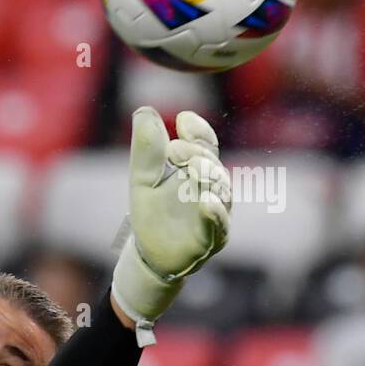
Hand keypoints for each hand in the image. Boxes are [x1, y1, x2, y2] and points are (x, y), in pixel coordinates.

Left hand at [112, 107, 232, 345]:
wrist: (150, 255)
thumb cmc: (153, 212)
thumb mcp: (143, 178)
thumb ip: (147, 149)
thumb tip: (143, 110)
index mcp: (197, 170)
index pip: (206, 145)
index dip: (198, 132)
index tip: (182, 120)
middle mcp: (212, 189)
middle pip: (213, 165)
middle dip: (196, 155)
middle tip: (173, 149)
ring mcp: (215, 214)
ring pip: (221, 192)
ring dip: (208, 178)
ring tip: (191, 169)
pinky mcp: (211, 239)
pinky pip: (219, 225)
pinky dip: (215, 213)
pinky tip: (206, 201)